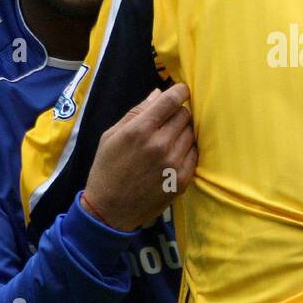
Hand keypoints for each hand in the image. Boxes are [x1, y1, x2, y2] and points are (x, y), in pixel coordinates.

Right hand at [81, 83, 196, 231]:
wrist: (110, 210)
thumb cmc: (107, 169)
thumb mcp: (111, 136)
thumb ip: (136, 112)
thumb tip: (159, 93)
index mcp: (140, 130)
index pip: (171, 100)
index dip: (180, 91)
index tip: (181, 91)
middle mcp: (160, 145)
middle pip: (184, 115)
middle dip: (177, 113)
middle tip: (166, 122)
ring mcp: (173, 164)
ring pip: (192, 133)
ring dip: (183, 132)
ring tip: (167, 140)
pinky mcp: (182, 180)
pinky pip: (195, 154)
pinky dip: (187, 149)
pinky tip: (173, 154)